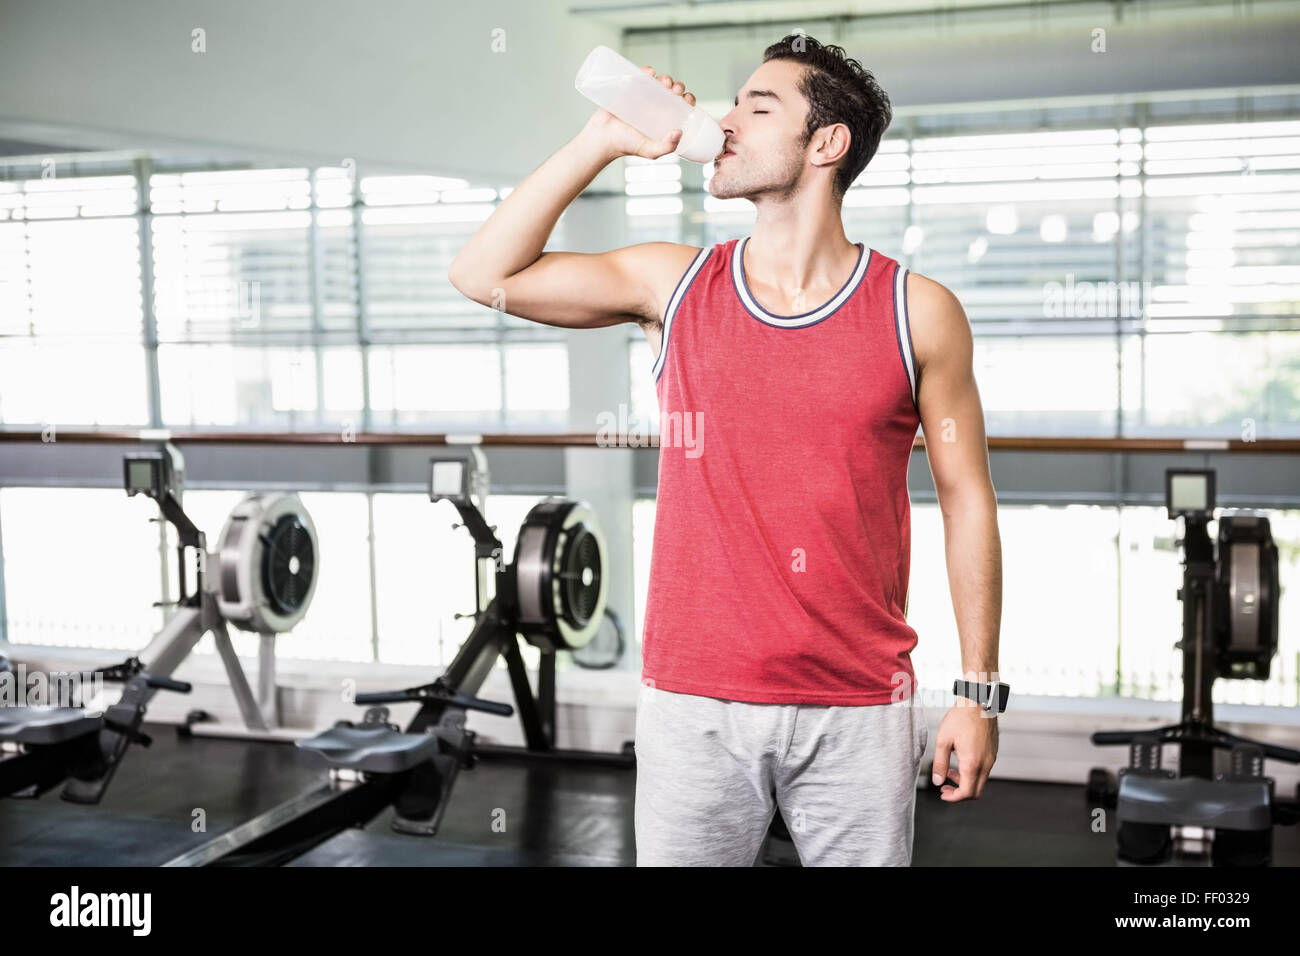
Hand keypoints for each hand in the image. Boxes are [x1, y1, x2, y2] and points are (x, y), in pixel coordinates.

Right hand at [579, 65, 696, 161]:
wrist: (602, 138)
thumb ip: (666, 147)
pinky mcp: (628, 89)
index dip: (687, 100)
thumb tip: (679, 132)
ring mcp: (642, 97)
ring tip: (663, 82)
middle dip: (678, 87)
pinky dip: (646, 71)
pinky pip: (640, 76)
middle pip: (672, 92)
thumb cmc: (626, 146)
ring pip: (659, 82)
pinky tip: (650, 72)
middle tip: (675, 89)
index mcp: (664, 120)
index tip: (686, 99)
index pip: (681, 107)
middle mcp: (655, 107)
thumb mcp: (649, 151)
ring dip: (665, 78)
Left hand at [931, 702, 997, 800]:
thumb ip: (939, 763)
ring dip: (965, 781)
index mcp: (973, 763)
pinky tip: (959, 759)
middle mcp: (986, 763)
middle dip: (959, 793)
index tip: (943, 794)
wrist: (979, 702)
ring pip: (980, 780)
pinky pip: (984, 770)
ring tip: (949, 771)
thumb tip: (937, 781)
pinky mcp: (993, 752)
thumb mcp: (943, 740)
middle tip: (944, 787)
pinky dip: (972, 772)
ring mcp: (991, 758)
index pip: (967, 793)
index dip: (953, 798)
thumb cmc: (960, 718)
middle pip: (976, 791)